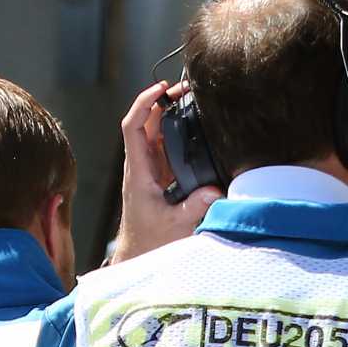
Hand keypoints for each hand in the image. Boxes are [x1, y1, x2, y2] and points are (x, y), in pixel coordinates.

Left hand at [111, 81, 219, 262]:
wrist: (138, 256)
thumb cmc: (150, 243)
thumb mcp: (175, 226)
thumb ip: (195, 207)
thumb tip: (215, 189)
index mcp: (138, 172)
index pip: (132, 127)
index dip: (144, 103)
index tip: (161, 90)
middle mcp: (140, 167)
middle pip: (145, 124)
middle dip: (161, 103)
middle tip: (184, 91)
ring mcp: (149, 171)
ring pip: (154, 135)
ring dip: (169, 117)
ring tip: (190, 103)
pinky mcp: (158, 179)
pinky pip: (165, 150)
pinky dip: (177, 136)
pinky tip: (193, 131)